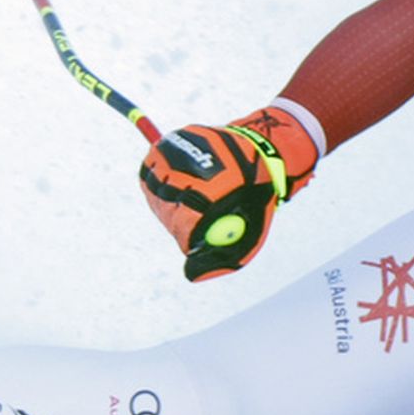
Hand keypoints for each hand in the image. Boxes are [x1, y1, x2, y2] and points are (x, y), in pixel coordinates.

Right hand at [138, 106, 320, 281]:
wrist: (262, 151)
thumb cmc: (254, 199)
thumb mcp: (250, 235)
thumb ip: (222, 259)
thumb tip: (191, 274)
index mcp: (213, 193)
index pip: (183, 226)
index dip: (187, 237)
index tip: (195, 236)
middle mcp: (192, 169)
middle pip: (166, 210)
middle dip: (178, 219)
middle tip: (194, 216)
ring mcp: (179, 150)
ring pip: (154, 189)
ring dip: (167, 199)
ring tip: (190, 196)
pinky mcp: (172, 140)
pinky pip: (151, 169)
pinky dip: (161, 179)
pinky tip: (182, 180)